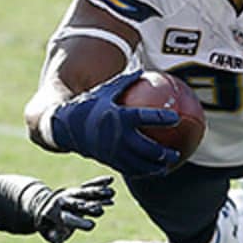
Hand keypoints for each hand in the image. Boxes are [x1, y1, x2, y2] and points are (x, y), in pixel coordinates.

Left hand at [34, 176, 113, 242]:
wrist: (42, 204)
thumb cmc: (47, 224)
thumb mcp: (46, 232)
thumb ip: (53, 237)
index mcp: (54, 212)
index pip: (68, 218)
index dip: (79, 222)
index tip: (92, 226)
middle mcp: (63, 201)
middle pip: (78, 203)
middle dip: (89, 206)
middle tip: (100, 209)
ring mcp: (71, 194)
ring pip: (86, 192)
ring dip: (99, 192)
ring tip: (112, 192)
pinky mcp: (78, 190)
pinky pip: (89, 185)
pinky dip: (100, 182)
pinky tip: (110, 179)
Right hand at [50, 71, 180, 176]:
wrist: (65, 126)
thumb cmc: (90, 104)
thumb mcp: (106, 89)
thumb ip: (126, 82)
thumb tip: (144, 71)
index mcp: (118, 116)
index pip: (144, 117)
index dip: (161, 118)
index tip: (176, 117)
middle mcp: (117, 136)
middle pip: (146, 148)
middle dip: (163, 154)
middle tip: (176, 153)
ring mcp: (113, 151)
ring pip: (139, 164)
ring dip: (155, 167)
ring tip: (168, 166)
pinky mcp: (108, 161)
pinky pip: (129, 169)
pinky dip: (143, 172)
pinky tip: (153, 170)